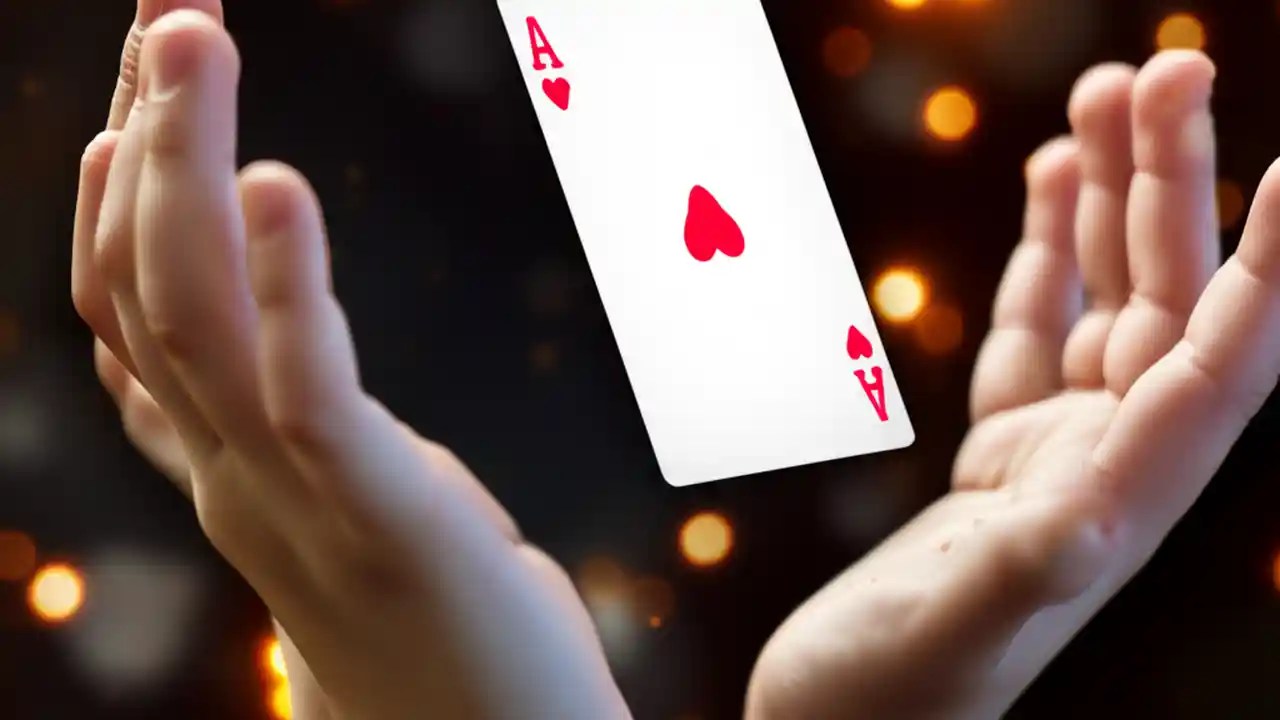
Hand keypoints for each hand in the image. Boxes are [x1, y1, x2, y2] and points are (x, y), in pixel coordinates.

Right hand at [74, 4, 628, 718]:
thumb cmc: (441, 631)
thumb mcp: (355, 501)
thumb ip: (304, 428)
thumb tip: (286, 350)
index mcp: (231, 466)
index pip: (137, 311)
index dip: (126, 192)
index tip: (146, 86)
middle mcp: (234, 480)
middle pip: (145, 290)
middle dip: (148, 139)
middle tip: (172, 6)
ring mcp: (293, 506)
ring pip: (192, 322)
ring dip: (180, 173)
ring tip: (190, 37)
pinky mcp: (382, 524)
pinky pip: (305, 394)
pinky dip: (283, 287)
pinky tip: (280, 188)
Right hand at [747, 51, 1278, 718]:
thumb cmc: (882, 700)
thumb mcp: (947, 636)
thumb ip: (1017, 571)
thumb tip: (1084, 516)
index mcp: (1114, 509)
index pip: (1220, 369)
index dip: (1268, 269)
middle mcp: (1105, 471)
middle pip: (1166, 306)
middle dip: (1172, 184)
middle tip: (1161, 68)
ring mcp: (1053, 457)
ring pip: (1106, 303)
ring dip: (1113, 199)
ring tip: (1105, 93)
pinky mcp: (999, 454)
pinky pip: (1040, 330)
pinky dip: (1049, 254)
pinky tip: (1050, 189)